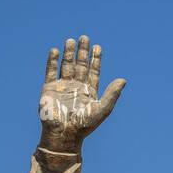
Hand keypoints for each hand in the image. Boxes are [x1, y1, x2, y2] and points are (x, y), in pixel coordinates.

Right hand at [37, 35, 125, 154]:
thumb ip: (112, 94)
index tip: (97, 47)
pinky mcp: (49, 89)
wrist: (63, 135)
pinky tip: (55, 51)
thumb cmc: (84, 126)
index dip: (95, 59)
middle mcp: (76, 88)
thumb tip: (124, 79)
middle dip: (82, 52)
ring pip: (66, 66)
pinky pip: (50, 72)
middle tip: (85, 38)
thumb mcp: (102, 109)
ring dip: (68, 53)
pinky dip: (52, 61)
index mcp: (89, 92)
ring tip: (70, 40)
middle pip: (80, 65)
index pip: (93, 72)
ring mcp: (62, 87)